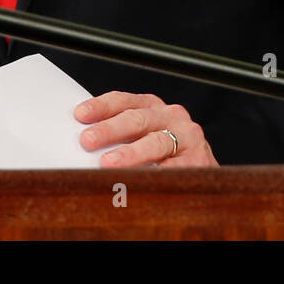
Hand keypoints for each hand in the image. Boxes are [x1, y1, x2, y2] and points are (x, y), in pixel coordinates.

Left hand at [75, 92, 217, 167]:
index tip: (80, 114)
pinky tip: (138, 181)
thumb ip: (120, 137)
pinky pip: (174, 169)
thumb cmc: (165, 156)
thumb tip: (83, 144)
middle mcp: (171, 117)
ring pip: (156, 142)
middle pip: (138, 119)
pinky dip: (155, 174)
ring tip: (109, 163)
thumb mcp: (143, 138)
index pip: (124, 101)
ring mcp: (187, 137)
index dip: (102, 106)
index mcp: (153, 108)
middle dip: (110, 129)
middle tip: (87, 140)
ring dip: (130, 153)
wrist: (204, 175)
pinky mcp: (199, 160)